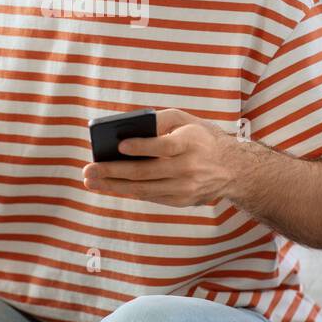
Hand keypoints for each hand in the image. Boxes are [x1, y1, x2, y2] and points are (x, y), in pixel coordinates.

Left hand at [81, 108, 239, 206]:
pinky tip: (108, 185)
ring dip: (113, 186)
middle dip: (113, 171)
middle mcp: (188, 168)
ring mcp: (184, 189)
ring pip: (142, 189)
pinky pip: (148, 196)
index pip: (163, 146)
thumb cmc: (202, 138)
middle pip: (145, 172)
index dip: (142, 147)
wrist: (233, 170)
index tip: (119, 145)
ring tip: (90, 180)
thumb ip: (160, 120)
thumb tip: (129, 129)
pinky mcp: (180, 201)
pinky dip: (126, 191)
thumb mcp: (187, 120)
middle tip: (88, 170)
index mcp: (190, 143)